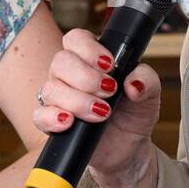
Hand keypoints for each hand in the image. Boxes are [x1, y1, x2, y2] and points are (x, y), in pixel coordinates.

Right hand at [33, 28, 160, 183]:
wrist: (128, 148)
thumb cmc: (134, 114)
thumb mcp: (149, 94)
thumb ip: (146, 80)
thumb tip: (133, 83)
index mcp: (90, 59)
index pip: (76, 39)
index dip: (88, 48)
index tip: (109, 65)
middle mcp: (70, 75)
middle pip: (61, 61)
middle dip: (86, 77)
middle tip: (109, 91)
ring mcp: (59, 98)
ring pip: (52, 88)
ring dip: (78, 100)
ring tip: (102, 114)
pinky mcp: (52, 123)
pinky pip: (39, 115)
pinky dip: (53, 117)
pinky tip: (69, 122)